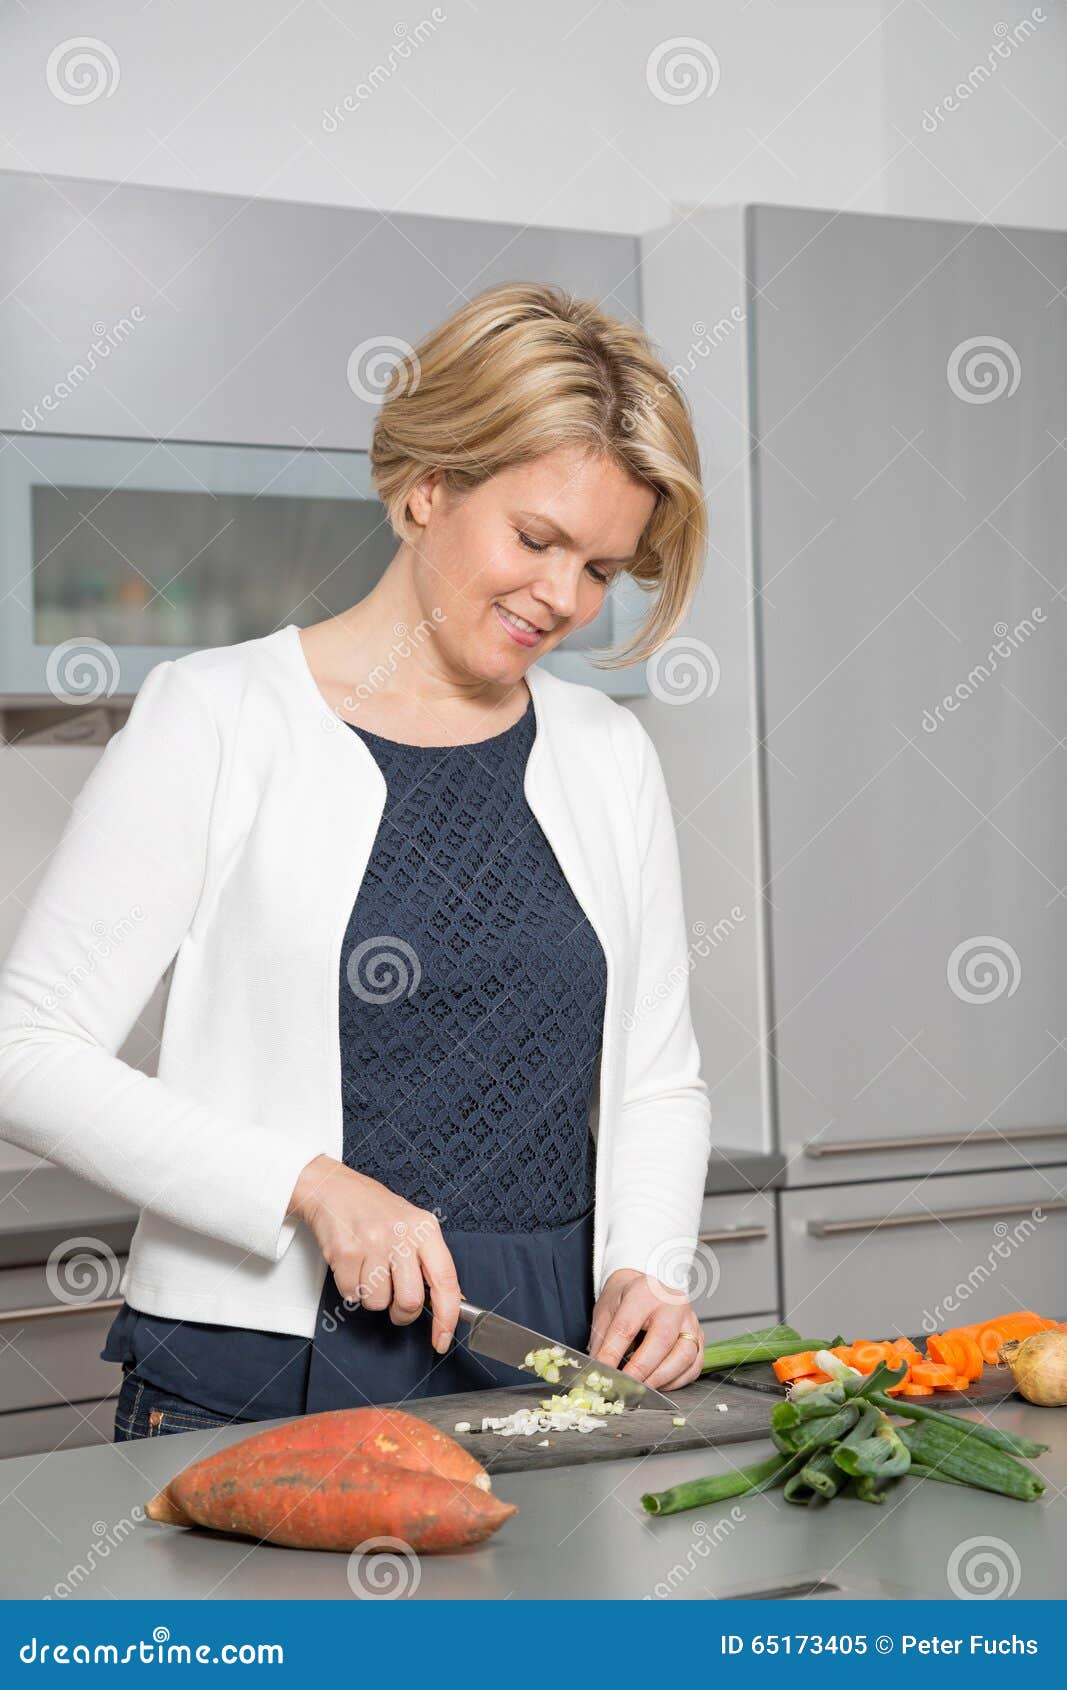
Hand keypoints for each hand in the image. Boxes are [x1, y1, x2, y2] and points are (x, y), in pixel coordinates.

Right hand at [288, 1154, 460, 1352]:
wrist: (334, 1189)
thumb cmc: (376, 1211)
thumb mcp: (414, 1226)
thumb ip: (431, 1261)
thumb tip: (453, 1301)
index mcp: (426, 1229)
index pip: (446, 1280)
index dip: (447, 1317)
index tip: (442, 1339)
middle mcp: (402, 1235)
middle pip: (410, 1301)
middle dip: (401, 1314)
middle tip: (394, 1301)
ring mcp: (373, 1243)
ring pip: (378, 1303)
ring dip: (372, 1298)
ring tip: (369, 1271)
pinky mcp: (346, 1252)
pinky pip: (352, 1294)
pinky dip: (351, 1289)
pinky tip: (353, 1265)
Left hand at [586, 1267, 703, 1391]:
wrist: (648, 1289)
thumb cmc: (626, 1299)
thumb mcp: (606, 1311)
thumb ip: (602, 1341)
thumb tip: (599, 1371)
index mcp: (644, 1292)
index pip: (626, 1327)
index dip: (612, 1354)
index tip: (603, 1373)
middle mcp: (672, 1304)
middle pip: (662, 1341)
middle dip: (641, 1370)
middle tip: (625, 1387)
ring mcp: (690, 1320)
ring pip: (684, 1356)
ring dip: (661, 1379)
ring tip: (641, 1389)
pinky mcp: (700, 1336)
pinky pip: (694, 1366)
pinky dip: (676, 1381)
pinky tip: (659, 1384)